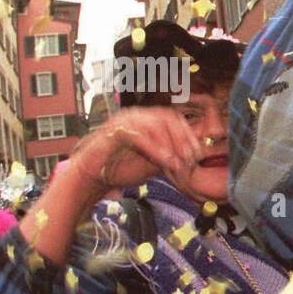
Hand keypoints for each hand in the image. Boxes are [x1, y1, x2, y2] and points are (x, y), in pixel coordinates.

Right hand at [68, 108, 201, 196]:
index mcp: (145, 119)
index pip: (173, 118)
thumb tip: (195, 156)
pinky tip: (164, 161)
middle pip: (167, 117)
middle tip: (190, 158)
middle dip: (182, 138)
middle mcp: (135, 116)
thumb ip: (172, 155)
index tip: (198, 153)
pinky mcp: (113, 131)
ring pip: (154, 124)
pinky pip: (138, 135)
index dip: (189, 134)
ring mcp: (123, 121)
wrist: (94, 177)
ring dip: (170, 145)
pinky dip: (154, 149)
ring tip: (178, 163)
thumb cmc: (122, 168)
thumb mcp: (154, 161)